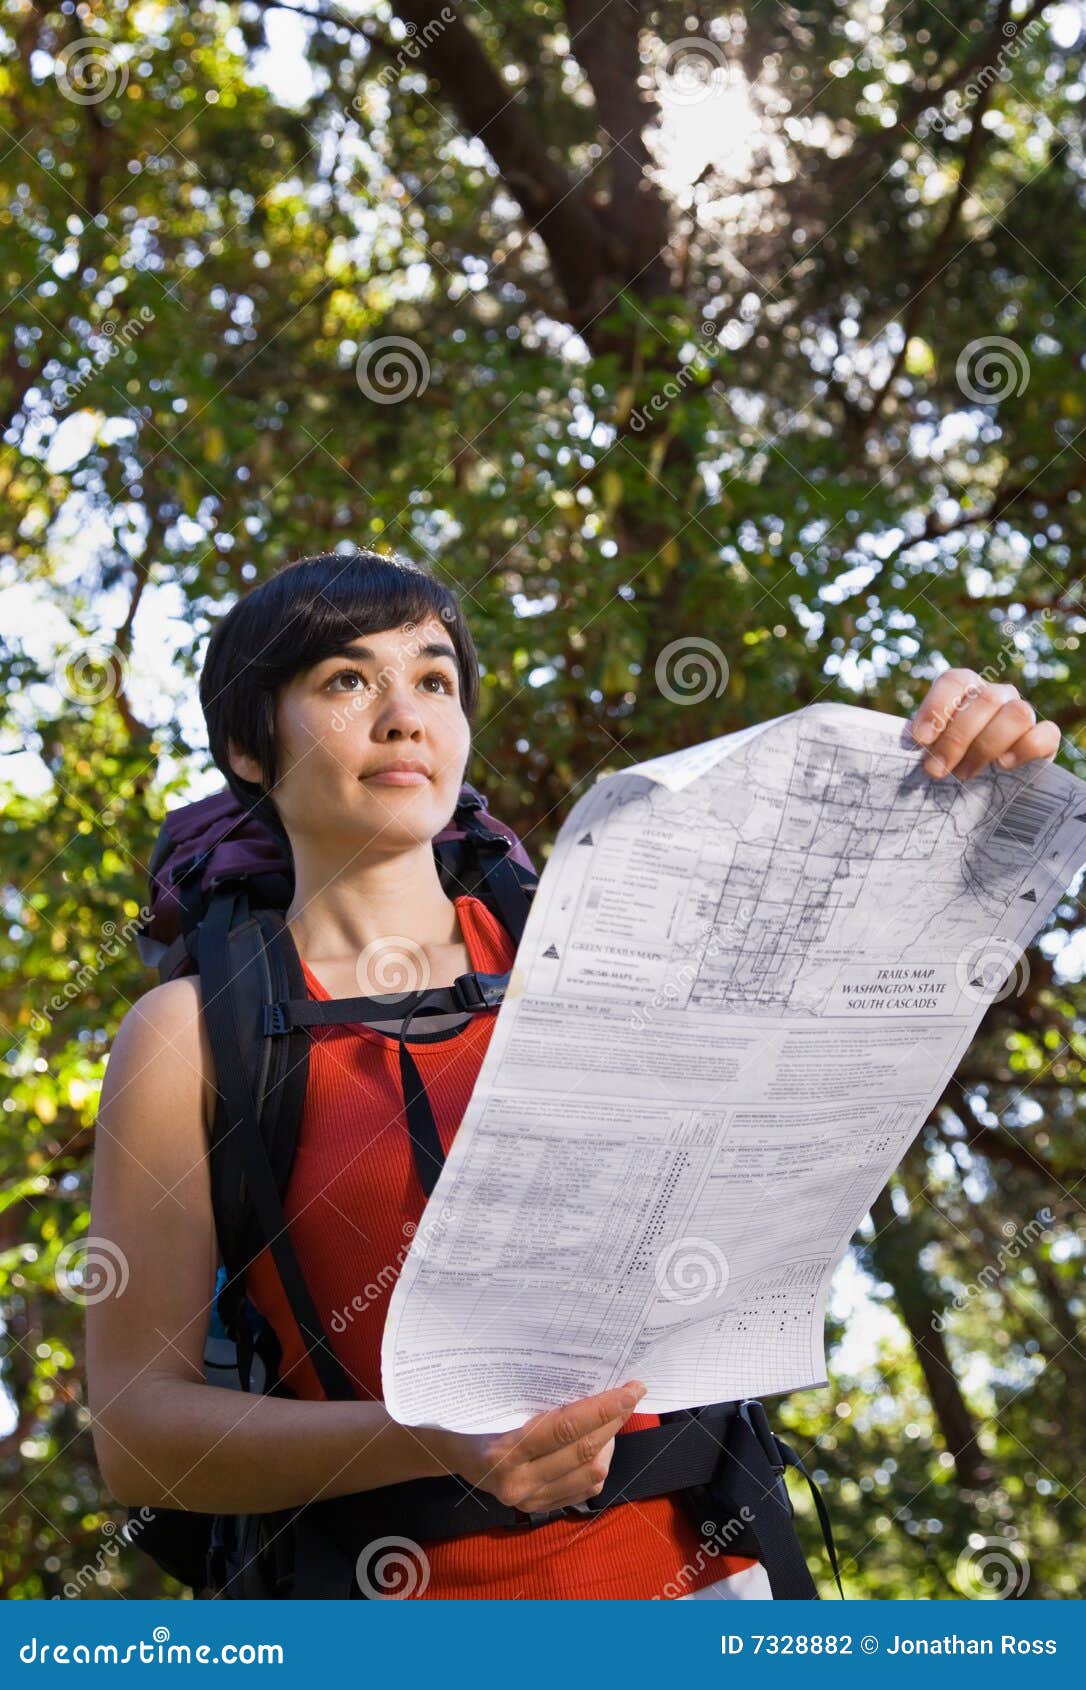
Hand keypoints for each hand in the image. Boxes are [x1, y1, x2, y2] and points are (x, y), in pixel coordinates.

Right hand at [417, 1379, 646, 1514]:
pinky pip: (584, 1490)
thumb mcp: (494, 1399)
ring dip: (609, 1443)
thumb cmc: (470, 1411)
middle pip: (585, 1452)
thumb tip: (587, 1376)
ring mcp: (528, 1501)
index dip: (604, 1408)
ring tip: (609, 1418)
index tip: (632, 1389)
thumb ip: (535, 1399)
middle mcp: (518, 1482)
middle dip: (615, 1421)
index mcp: (504, 1450)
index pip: (566, 1428)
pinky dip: (597, 1463)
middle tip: (632, 1395)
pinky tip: (594, 1443)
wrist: (446, 1446)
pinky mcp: (537, 1510)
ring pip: (591, 1474)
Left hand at [907, 670, 1060, 781]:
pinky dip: (1025, 749)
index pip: (955, 680)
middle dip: (956, 739)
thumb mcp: (932, 747)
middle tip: (936, 770)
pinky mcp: (1045, 738)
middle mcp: (997, 695)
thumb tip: (913, 741)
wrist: (983, 785)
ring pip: (1017, 713)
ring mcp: (1023, 713)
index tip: (920, 739)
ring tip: (965, 774)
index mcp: (966, 689)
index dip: (937, 707)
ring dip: (987, 747)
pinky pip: (1046, 733)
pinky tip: (1003, 765)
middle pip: (985, 700)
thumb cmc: (951, 760)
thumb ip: (925, 741)